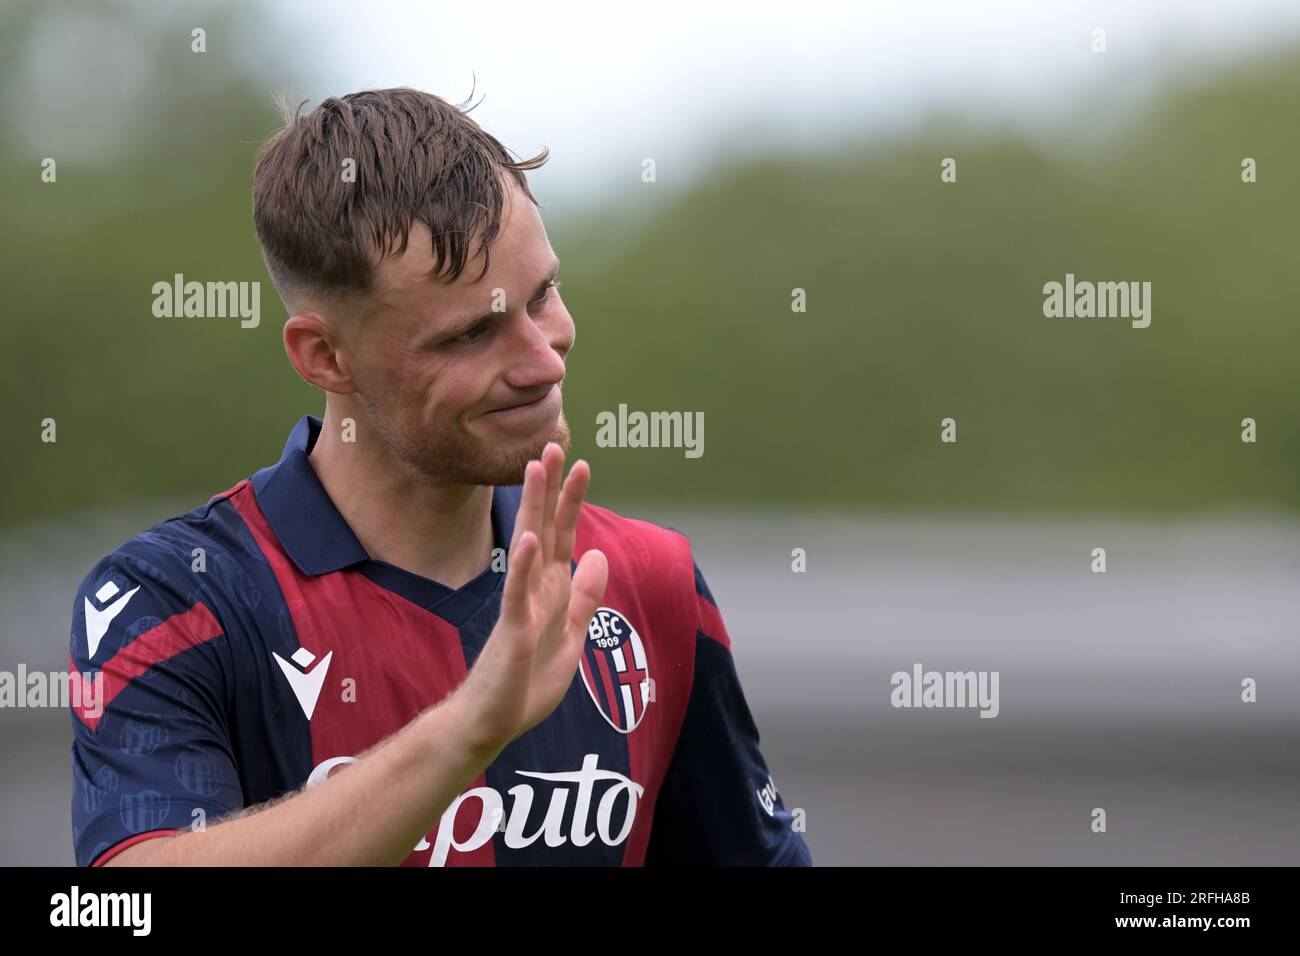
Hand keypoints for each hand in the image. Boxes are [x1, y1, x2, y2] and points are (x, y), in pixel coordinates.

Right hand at [452, 443, 607, 756]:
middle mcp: (534, 588)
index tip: (581, 463)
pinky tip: (527, 539)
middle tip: (552, 444)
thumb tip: (599, 555)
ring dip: (533, 508)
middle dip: (550, 488)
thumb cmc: (527, 681)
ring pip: (528, 547)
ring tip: (535, 470)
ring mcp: (521, 605)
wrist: (494, 722)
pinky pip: (517, 593)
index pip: (562, 534)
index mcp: (550, 588)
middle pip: (544, 528)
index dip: (571, 500)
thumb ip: (585, 596)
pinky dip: (522, 566)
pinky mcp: (512, 629)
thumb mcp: (572, 635)